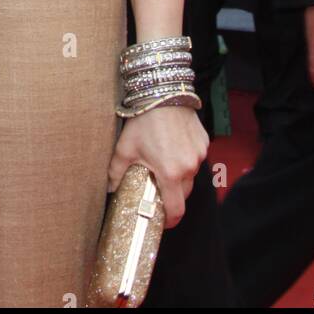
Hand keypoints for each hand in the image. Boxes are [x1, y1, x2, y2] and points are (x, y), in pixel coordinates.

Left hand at [108, 106, 208, 227]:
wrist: (163, 91)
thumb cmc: (143, 119)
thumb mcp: (125, 147)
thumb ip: (116, 171)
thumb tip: (109, 187)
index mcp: (170, 173)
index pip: (176, 210)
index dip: (170, 220)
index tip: (163, 221)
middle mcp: (189, 167)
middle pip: (184, 194)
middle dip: (172, 195)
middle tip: (157, 188)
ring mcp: (199, 155)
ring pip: (190, 175)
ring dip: (179, 175)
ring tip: (163, 163)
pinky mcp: (204, 142)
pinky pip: (196, 158)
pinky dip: (186, 159)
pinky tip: (173, 147)